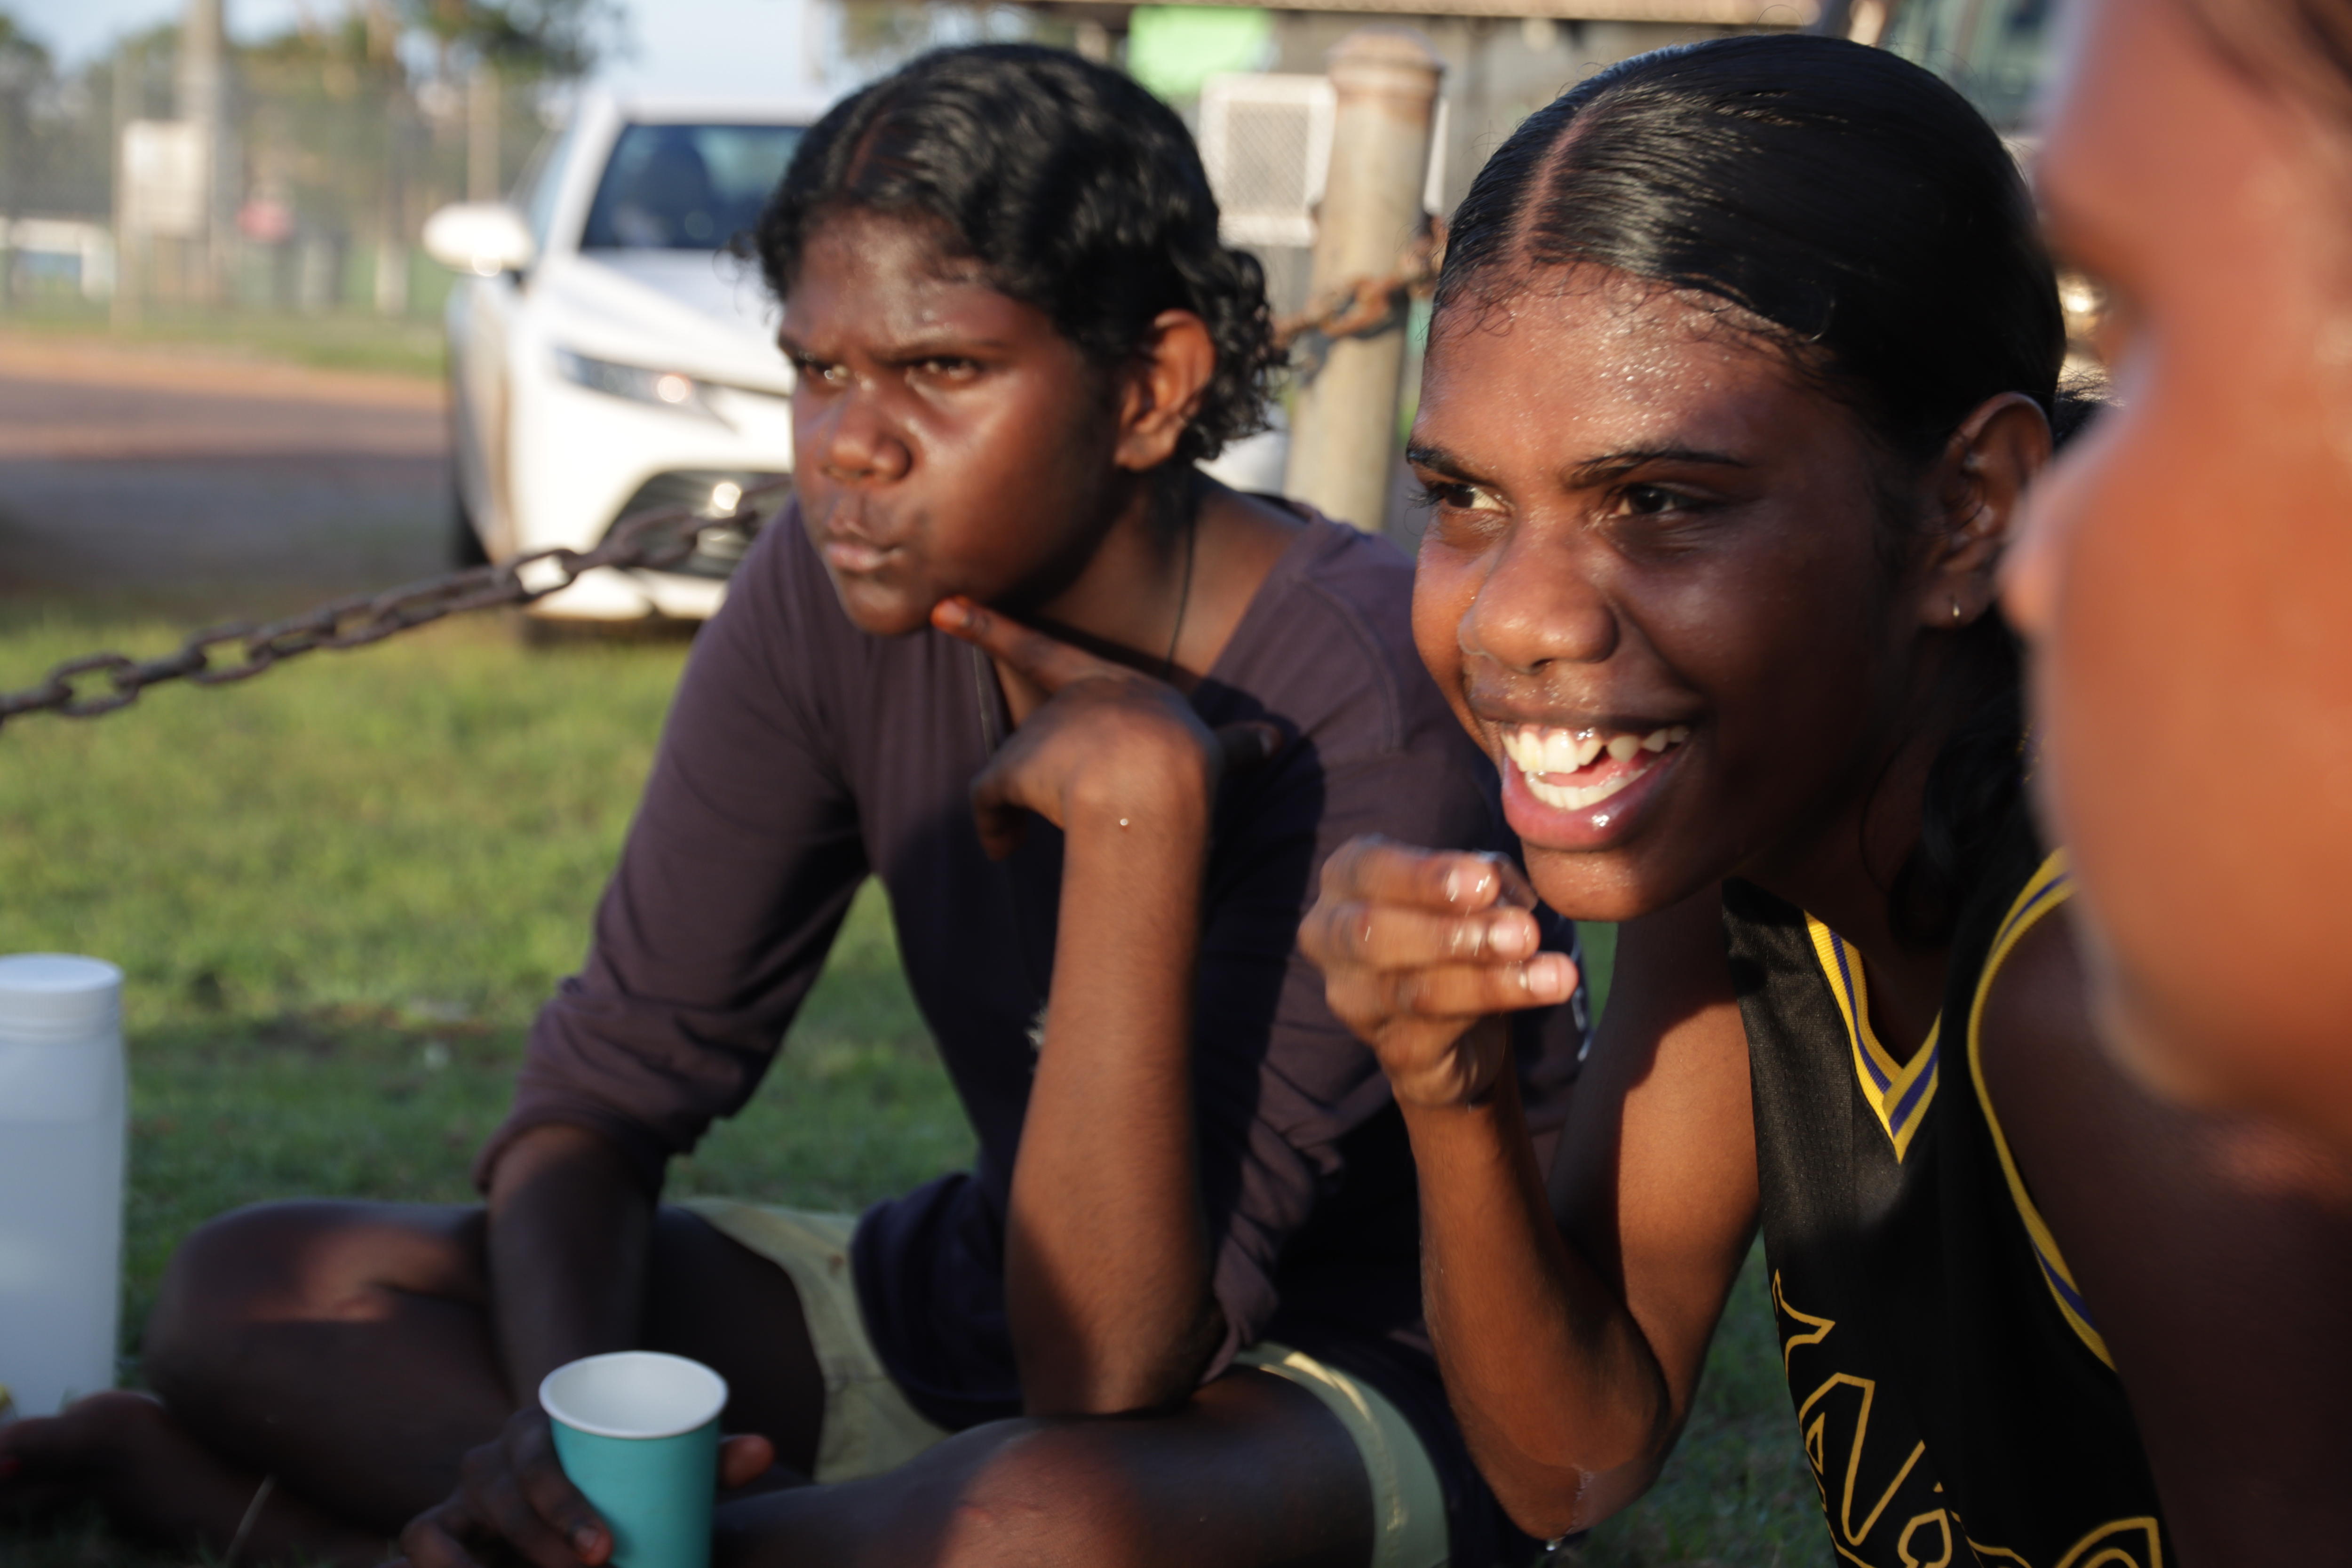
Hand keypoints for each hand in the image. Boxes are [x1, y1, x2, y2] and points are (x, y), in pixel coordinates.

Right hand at [391, 1407, 774, 1567]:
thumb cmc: (619, 1487)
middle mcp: (486, 1461)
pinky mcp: (434, 1539)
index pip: (535, 1458)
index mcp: (535, 1430)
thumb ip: (710, 1463)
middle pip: (494, 1498)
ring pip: (433, 1530)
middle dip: (537, 1544)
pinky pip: (409, 1552)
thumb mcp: (660, 1475)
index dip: (562, 1506)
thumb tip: (765, 1448)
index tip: (605, 1550)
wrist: (569, 1500)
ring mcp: (452, 1503)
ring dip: (469, 1566)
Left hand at [933, 597, 1280, 858]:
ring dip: (1030, 802)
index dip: (990, 627)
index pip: (1046, 653)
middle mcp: (1063, 700)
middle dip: (1047, 758)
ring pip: (1019, 776)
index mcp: (1111, 685)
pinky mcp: (1010, 767)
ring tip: (1074, 822)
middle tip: (1037, 731)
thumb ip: (1237, 747)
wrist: (1155, 779)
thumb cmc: (1189, 764)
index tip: (943, 603)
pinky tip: (1003, 848)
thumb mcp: (1216, 753)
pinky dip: (996, 827)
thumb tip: (1278, 741)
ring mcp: (1036, 730)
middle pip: (1043, 739)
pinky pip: (993, 806)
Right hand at [1300, 836, 1577, 1107]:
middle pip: (1374, 934)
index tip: (1485, 882)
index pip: (1372, 870)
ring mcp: (1353, 1000)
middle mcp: (1331, 937)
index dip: (1426, 878)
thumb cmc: (1456, 926)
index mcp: (1346, 879)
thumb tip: (1501, 888)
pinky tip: (1543, 990)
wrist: (1456, 1020)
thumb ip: (1484, 878)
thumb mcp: (1472, 888)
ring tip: (1550, 970)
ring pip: (1414, 990)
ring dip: (1488, 978)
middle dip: (1452, 933)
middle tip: (1523, 932)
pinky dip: (1495, 1007)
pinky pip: (1438, 1032)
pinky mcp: (1389, 1049)